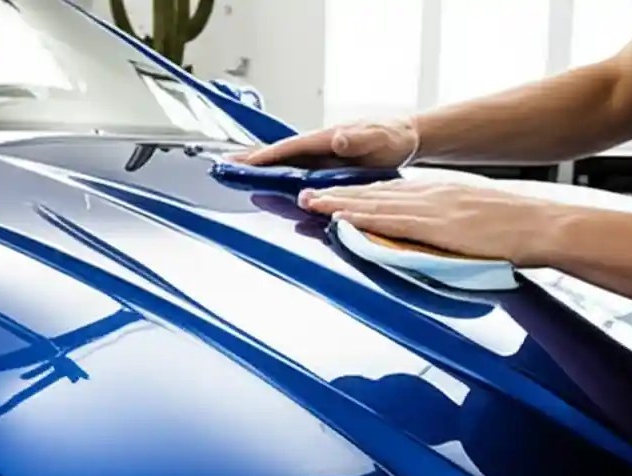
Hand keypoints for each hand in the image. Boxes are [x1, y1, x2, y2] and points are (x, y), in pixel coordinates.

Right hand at [230, 117, 419, 168]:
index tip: (243, 163)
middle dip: (252, 159)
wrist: (407, 138)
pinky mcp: (325, 164)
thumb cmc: (394, 138)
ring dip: (260, 167)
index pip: (290, 148)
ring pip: (285, 161)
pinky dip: (277, 172)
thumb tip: (336, 139)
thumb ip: (358, 140)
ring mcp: (320, 155)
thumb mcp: (380, 138)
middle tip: (224, 166)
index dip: (266, 156)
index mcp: (326, 138)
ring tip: (235, 174)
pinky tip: (266, 181)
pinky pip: (296, 169)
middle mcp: (319, 145)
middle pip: (280, 153)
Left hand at [299, 180, 573, 266]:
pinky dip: (361, 217)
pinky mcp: (435, 224)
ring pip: (374, 203)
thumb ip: (451, 230)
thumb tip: (435, 241)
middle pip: (376, 193)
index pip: (393, 192)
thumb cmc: (521, 232)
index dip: (361, 194)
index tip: (336, 195)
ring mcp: (433, 208)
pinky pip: (388, 220)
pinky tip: (339, 217)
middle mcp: (433, 195)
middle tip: (307, 194)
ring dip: (338, 203)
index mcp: (443, 195)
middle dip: (339, 194)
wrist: (545, 227)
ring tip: (309, 202)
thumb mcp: (478, 224)